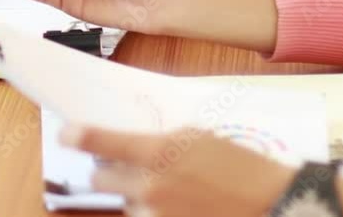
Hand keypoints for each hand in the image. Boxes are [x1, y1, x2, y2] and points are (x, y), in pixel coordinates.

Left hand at [60, 125, 293, 216]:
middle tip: (124, 167)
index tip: (66, 134)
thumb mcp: (197, 139)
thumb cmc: (241, 166)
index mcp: (158, 154)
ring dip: (138, 198)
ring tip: (174, 191)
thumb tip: (130, 147)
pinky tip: (181, 203)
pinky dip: (156, 211)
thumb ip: (157, 143)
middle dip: (108, 173)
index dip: (79, 136)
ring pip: (127, 205)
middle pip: (101, 181)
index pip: (102, 142)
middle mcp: (150, 188)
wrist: (276, 203)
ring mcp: (158, 215)